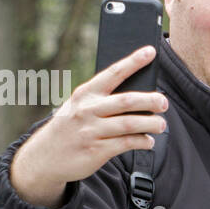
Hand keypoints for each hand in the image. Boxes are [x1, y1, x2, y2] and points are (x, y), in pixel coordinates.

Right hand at [9, 46, 168, 207]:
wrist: (45, 157)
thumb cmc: (70, 127)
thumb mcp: (78, 107)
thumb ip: (103, 100)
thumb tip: (140, 96)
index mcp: (85, 94)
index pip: (113, 73)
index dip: (133, 61)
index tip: (151, 51)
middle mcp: (88, 110)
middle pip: (127, 101)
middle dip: (150, 100)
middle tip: (164, 103)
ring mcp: (92, 131)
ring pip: (130, 124)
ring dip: (151, 124)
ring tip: (161, 125)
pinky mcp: (96, 150)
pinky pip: (126, 143)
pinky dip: (142, 142)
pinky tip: (148, 141)